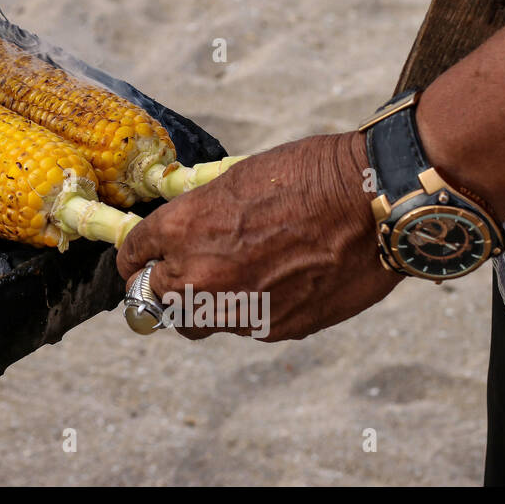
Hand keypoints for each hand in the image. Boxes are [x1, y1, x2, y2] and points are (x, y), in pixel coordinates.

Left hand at [117, 132, 399, 340]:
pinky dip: (250, 310)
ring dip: (204, 305)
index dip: (134, 258)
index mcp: (180, 230)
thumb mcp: (234, 179)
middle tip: (179, 274)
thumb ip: (198, 213)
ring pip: (197, 321)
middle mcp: (198, 275)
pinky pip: (245, 325)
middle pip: (156, 299)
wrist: (371, 201)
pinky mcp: (275, 328)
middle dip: (164, 286)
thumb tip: (183, 230)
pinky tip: (276, 282)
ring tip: (232, 279)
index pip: (133, 257)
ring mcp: (236, 308)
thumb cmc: (307, 175)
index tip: (138, 261)